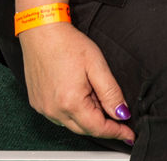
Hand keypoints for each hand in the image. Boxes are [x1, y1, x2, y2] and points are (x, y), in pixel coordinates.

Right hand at [20, 22, 135, 144]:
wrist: (41, 31)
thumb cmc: (68, 44)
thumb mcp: (97, 65)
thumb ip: (111, 92)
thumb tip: (121, 113)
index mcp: (71, 103)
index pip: (98, 128)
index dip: (116, 131)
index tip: (129, 134)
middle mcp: (54, 111)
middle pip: (85, 130)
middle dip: (104, 126)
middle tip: (120, 117)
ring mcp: (43, 109)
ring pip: (72, 125)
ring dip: (89, 118)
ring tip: (96, 97)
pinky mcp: (37, 104)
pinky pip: (59, 117)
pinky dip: (74, 113)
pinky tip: (80, 96)